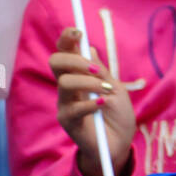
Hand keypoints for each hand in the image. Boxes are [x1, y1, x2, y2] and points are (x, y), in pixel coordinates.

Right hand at [48, 28, 135, 175]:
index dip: (67, 39)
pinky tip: (103, 104)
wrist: (119, 143)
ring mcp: (65, 103)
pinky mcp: (67, 121)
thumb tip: (89, 48)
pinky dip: (91, 103)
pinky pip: (73, 108)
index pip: (65, 52)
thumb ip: (102, 71)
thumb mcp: (116, 88)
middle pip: (56, 62)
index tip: (78, 32)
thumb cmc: (117, 114)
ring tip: (108, 91)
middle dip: (75, 60)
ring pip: (65, 83)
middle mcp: (68, 87)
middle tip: (98, 69)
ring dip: (90, 83)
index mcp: (79, 75)